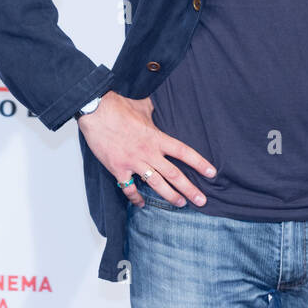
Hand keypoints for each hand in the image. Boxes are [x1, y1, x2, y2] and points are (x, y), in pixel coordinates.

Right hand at [77, 92, 216, 207]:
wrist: (96, 112)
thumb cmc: (118, 107)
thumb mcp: (143, 106)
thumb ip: (155, 111)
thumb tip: (162, 103)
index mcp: (157, 138)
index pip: (184, 152)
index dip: (199, 163)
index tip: (212, 173)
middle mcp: (148, 152)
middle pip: (174, 174)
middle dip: (190, 189)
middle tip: (202, 201)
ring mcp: (133, 162)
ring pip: (156, 184)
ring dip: (170, 196)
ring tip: (181, 204)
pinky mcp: (118, 169)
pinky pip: (129, 188)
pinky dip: (135, 198)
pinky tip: (142, 204)